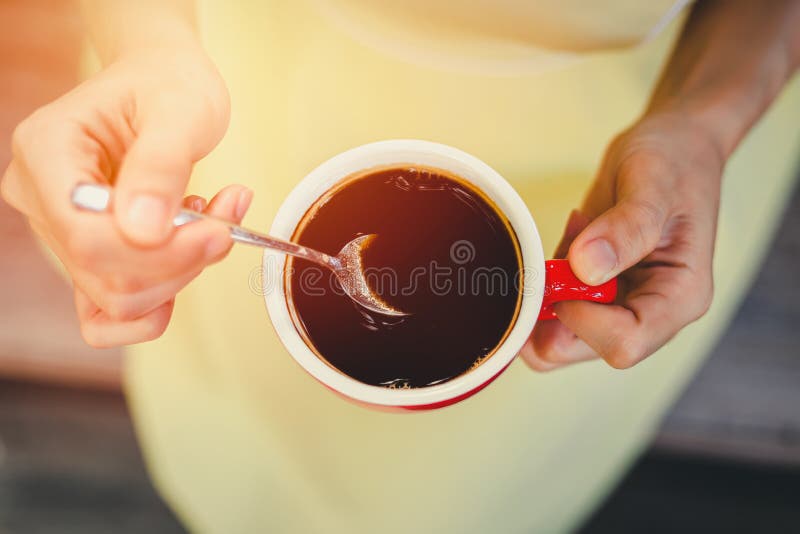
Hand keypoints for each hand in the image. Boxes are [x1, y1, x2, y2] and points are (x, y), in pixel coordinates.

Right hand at [1, 45, 248, 346]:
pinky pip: (111, 311)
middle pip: (103, 275)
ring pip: (116, 298)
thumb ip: (161, 167)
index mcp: (46, 152)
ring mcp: (59, 232)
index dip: (158, 252)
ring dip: (182, 271)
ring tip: (217, 218)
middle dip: (180, 260)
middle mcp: (40, 198)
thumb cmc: (168, 85)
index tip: (218, 231)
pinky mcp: (88, 254)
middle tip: (227, 218)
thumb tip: (142, 232)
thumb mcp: (181, 110)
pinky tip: (191, 256)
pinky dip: (163, 296)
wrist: (161, 81)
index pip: (86, 236)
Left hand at [521, 113, 723, 370]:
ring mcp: (617, 306)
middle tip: (545, 261)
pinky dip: (541, 280)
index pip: (624, 344)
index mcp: (679, 298)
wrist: (671, 146)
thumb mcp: (653, 183)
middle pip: (581, 349)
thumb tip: (587, 268)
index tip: (568, 272)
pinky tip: (566, 241)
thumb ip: (626, 227)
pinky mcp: (591, 292)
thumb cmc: (674, 160)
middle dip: (548, 315)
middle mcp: (648, 312)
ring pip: (557, 338)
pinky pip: (550, 310)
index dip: (582, 319)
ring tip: (566, 241)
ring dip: (541, 296)